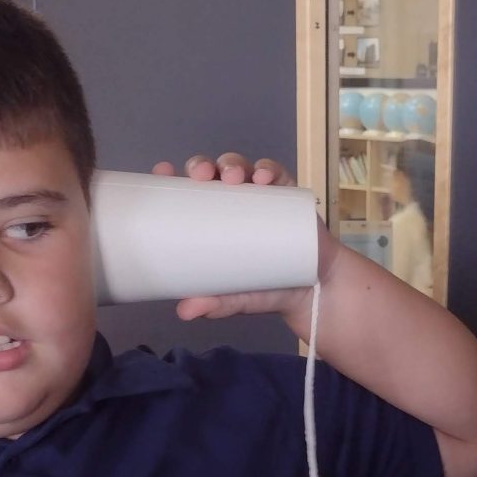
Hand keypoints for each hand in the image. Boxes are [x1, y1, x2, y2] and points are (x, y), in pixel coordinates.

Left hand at [148, 153, 338, 327]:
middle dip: (203, 165)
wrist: (314, 293)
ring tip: (233, 178)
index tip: (162, 172)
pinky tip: (264, 177)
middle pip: (211, 172)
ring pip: (241, 168)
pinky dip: (269, 170)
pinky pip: (278, 174)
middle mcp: (233, 202)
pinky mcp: (289, 195)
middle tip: (202, 176)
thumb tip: (184, 311)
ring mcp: (261, 196)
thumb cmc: (266, 289)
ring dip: (233, 164)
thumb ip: (216, 303)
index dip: (172, 176)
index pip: (187, 191)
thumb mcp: (237, 299)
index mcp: (211, 219)